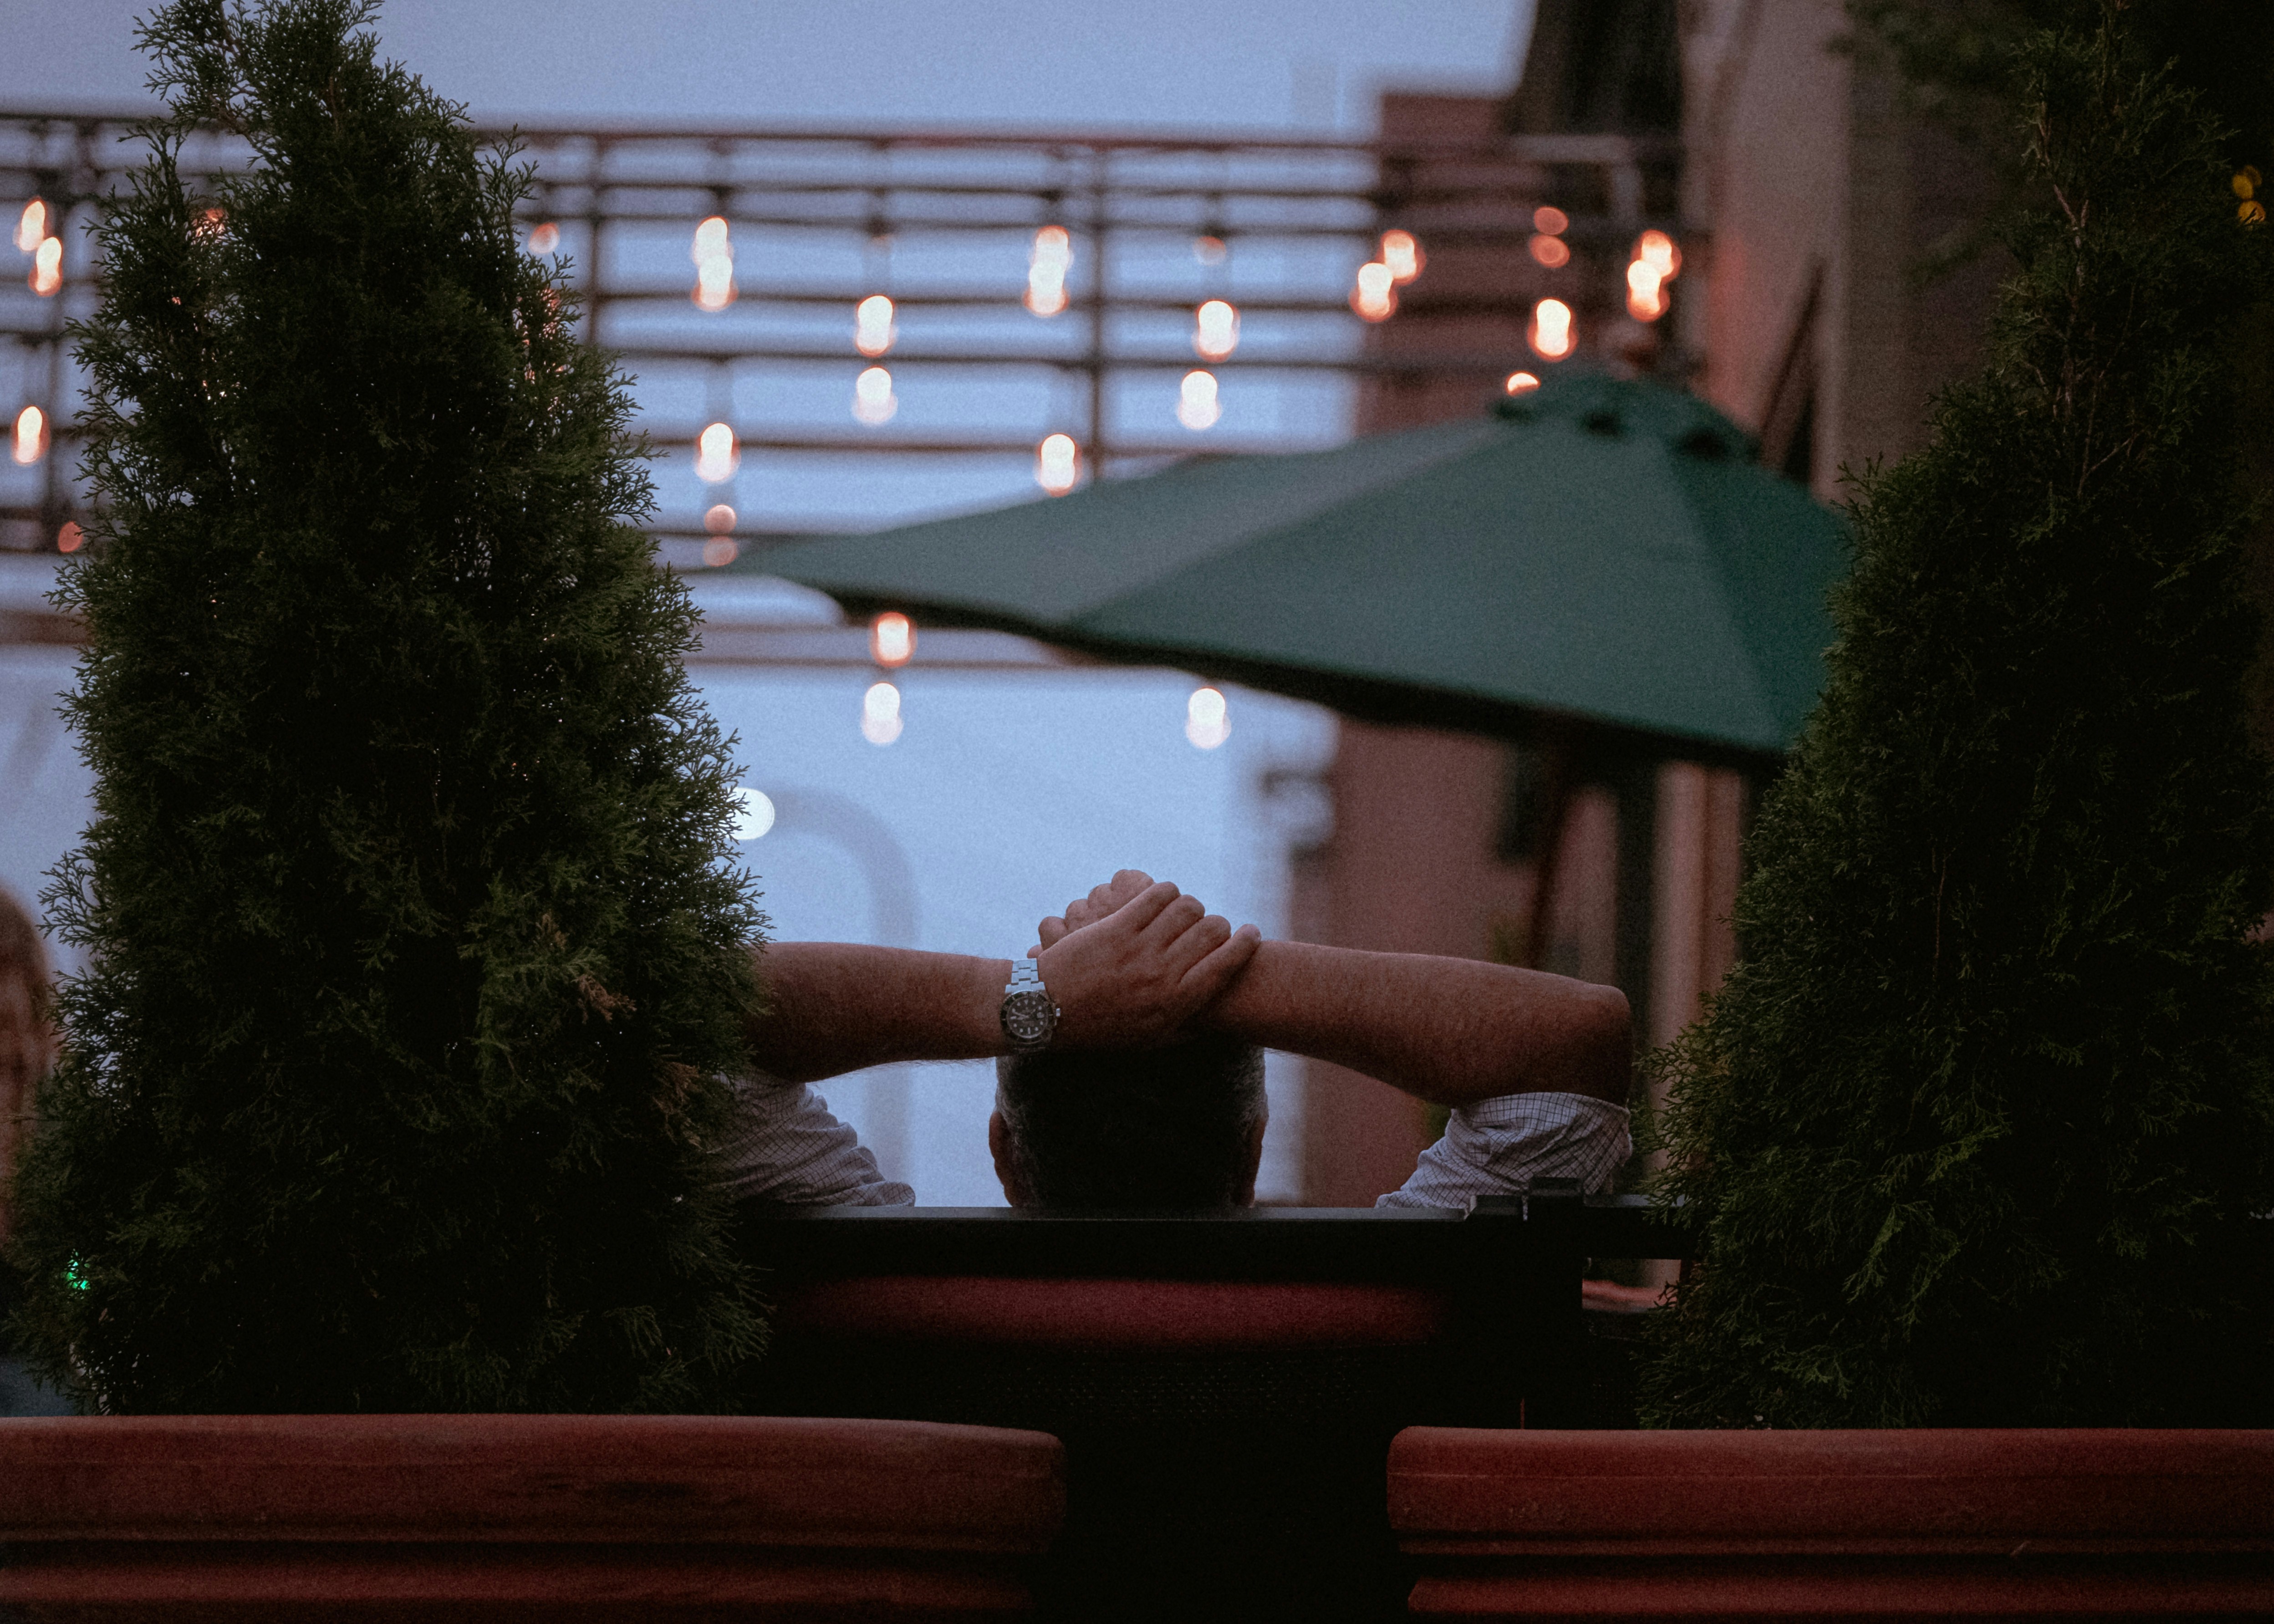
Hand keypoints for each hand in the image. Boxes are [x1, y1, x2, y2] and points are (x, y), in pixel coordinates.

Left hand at [1031, 873, 1261, 1048]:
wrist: (1047, 1013)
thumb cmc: (1101, 1030)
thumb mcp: (1149, 1040)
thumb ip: (1187, 1028)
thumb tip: (1217, 1019)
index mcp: (1176, 1003)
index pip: (1226, 964)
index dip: (1245, 943)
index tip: (1251, 932)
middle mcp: (1162, 974)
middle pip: (1211, 930)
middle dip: (1219, 922)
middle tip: (1214, 924)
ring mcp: (1139, 948)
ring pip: (1185, 908)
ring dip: (1190, 905)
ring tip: (1186, 911)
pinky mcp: (1115, 926)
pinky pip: (1153, 895)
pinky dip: (1163, 891)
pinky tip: (1162, 896)